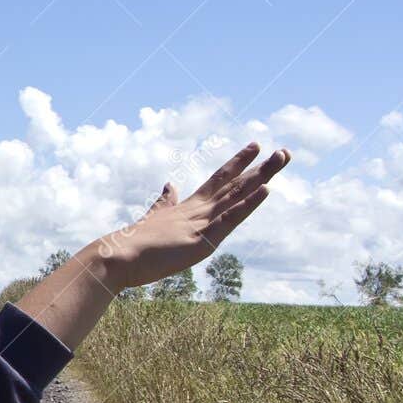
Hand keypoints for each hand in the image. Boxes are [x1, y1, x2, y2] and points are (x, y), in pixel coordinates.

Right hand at [97, 142, 289, 289]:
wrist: (118, 257)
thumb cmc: (133, 243)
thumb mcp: (154, 218)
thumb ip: (164, 203)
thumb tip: (169, 185)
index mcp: (189, 208)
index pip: (219, 180)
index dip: (238, 163)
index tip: (256, 146)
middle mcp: (198, 210)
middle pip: (235, 184)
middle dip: (260, 168)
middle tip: (284, 152)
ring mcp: (201, 224)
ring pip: (237, 195)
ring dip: (262, 176)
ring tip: (282, 158)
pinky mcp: (201, 240)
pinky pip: (229, 219)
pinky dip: (248, 205)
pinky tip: (265, 190)